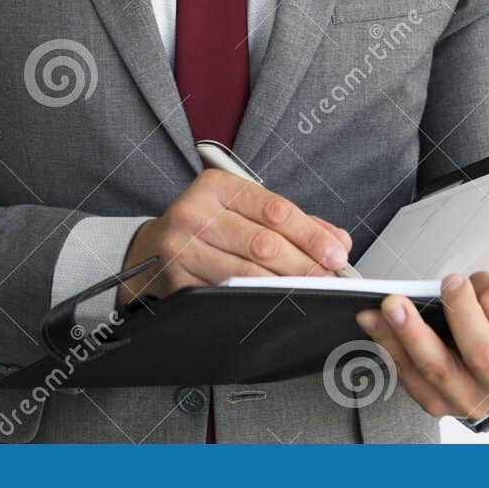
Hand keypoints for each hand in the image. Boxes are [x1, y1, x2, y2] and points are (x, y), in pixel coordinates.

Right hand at [117, 171, 352, 304]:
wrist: (152, 250)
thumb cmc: (206, 226)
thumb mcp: (243, 210)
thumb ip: (292, 221)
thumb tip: (336, 240)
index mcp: (216, 186)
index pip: (275, 210)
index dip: (311, 234)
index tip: (336, 253)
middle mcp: (195, 212)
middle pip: (264, 243)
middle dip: (304, 264)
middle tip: (328, 277)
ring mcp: (182, 247)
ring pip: (248, 272)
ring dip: (286, 285)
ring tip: (310, 290)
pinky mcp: (178, 279)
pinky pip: (228, 292)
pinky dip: (258, 300)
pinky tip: (277, 301)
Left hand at [354, 269, 488, 421]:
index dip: (488, 294)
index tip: (472, 278)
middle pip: (477, 354)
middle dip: (455, 316)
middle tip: (441, 284)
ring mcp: (464, 397)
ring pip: (435, 370)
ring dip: (407, 335)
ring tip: (388, 306)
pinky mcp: (433, 399)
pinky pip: (407, 376)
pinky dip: (386, 346)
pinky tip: (371, 321)